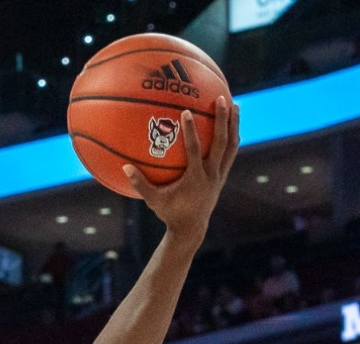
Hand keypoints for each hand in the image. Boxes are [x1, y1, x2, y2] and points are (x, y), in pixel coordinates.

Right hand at [122, 95, 239, 237]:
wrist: (191, 228)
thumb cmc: (170, 213)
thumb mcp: (153, 201)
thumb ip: (140, 185)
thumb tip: (124, 167)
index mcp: (196, 179)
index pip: (195, 151)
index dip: (191, 132)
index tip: (187, 112)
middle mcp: (211, 175)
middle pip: (221, 144)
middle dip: (222, 121)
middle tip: (222, 99)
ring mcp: (219, 175)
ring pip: (231, 146)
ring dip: (233, 125)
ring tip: (234, 105)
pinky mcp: (222, 175)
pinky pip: (230, 152)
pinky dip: (232, 136)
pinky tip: (230, 122)